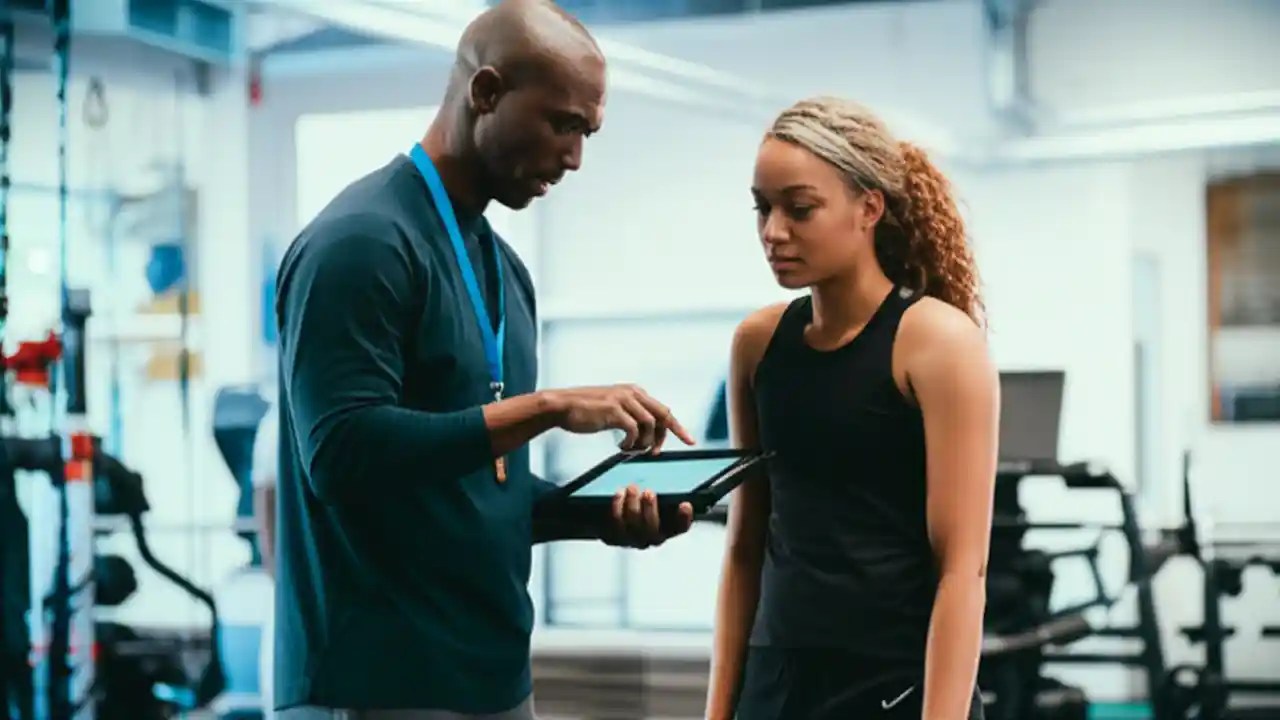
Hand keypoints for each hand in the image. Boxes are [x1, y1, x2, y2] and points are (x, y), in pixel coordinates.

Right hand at [547, 384, 696, 451]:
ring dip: (643, 443)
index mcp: (634, 392)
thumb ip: (629, 415)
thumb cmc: (585, 411)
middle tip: (658, 453)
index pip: (663, 410)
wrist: (562, 406)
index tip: (689, 440)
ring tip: (630, 450)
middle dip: (667, 436)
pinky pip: (633, 430)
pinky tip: (620, 448)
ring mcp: (623, 400)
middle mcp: (632, 393)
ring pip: (650, 424)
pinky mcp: (614, 410)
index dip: (677, 427)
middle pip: (663, 415)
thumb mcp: (612, 409)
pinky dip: (631, 443)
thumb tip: (645, 432)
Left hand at [601, 485, 693, 548]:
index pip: (681, 527)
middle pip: (654, 529)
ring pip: (634, 528)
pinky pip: (615, 526)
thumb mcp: (655, 491)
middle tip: (649, 492)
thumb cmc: (641, 497)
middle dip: (651, 510)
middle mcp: (652, 538)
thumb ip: (664, 486)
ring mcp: (632, 540)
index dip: (684, 518)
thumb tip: (669, 467)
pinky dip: (617, 509)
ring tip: (632, 488)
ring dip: (633, 507)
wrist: (608, 511)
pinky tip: (619, 493)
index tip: (685, 504)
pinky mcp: (615, 538)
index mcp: (668, 528)